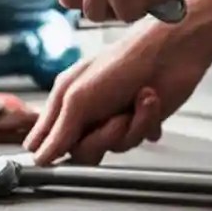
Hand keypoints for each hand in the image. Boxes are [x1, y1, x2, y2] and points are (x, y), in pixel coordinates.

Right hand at [23, 23, 210, 165]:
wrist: (172, 53)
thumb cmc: (123, 62)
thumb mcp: (81, 97)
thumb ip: (60, 130)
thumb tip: (39, 158)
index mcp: (66, 99)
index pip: (47, 139)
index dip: (55, 149)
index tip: (71, 146)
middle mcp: (87, 110)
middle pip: (83, 152)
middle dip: (104, 138)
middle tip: (116, 119)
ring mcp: (113, 116)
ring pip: (113, 147)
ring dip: (130, 126)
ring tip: (137, 101)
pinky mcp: (138, 121)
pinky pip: (136, 140)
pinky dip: (146, 121)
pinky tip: (150, 101)